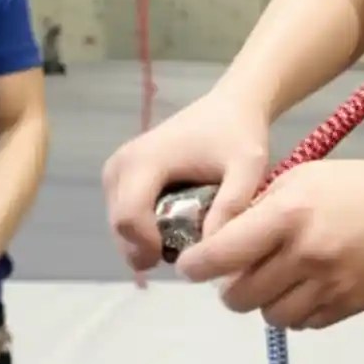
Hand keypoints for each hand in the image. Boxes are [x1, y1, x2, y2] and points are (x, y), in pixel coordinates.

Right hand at [103, 90, 270, 274]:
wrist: (229, 106)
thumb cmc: (238, 135)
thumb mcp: (248, 169)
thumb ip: (231, 206)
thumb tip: (207, 251)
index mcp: (144, 161)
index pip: (129, 219)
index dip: (150, 248)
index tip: (187, 256)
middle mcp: (120, 165)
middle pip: (120, 228)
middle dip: (151, 249)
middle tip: (191, 249)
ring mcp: (116, 170)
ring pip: (119, 226)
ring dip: (147, 242)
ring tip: (187, 235)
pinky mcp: (118, 175)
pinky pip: (123, 215)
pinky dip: (144, 230)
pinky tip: (175, 224)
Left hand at [173, 157, 363, 329]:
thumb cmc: (359, 185)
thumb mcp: (303, 177)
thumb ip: (261, 207)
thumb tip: (221, 238)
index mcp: (288, 214)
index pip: (222, 253)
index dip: (197, 264)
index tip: (190, 265)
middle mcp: (305, 252)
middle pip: (239, 296)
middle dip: (230, 288)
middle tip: (236, 275)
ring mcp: (329, 284)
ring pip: (270, 316)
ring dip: (264, 302)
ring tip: (276, 279)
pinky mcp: (349, 305)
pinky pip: (303, 323)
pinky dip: (296, 310)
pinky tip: (306, 286)